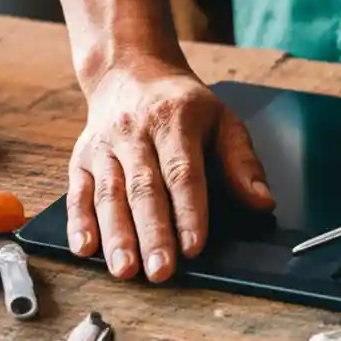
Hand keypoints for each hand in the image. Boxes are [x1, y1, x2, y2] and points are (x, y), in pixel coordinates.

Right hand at [68, 61, 274, 280]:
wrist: (130, 70)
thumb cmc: (183, 105)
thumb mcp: (222, 120)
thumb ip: (242, 162)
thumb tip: (262, 201)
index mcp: (174, 121)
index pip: (182, 172)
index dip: (188, 211)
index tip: (194, 246)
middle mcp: (135, 133)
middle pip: (143, 188)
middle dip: (152, 233)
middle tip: (160, 270)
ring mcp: (104, 146)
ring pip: (109, 194)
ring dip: (116, 235)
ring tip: (125, 269)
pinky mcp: (82, 158)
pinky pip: (78, 191)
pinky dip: (78, 222)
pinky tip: (84, 248)